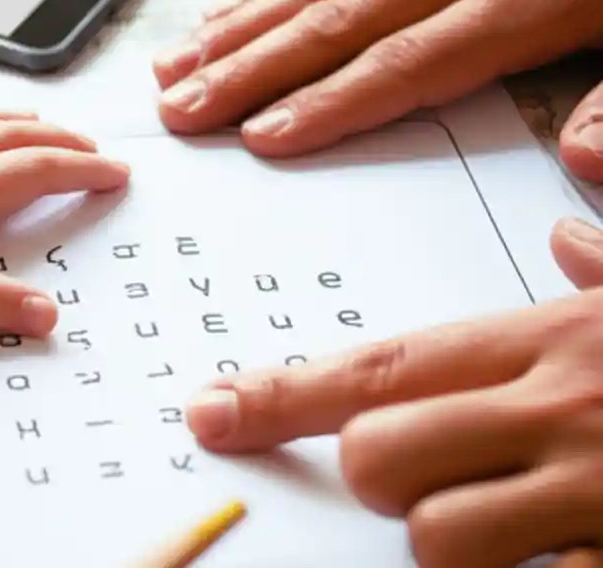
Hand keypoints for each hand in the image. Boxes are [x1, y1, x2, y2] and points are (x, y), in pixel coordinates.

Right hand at [153, 0, 602, 164]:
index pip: (405, 62)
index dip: (329, 103)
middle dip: (249, 71)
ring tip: (177, 64)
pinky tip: (231, 9)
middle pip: (335, 25)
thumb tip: (584, 161)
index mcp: (522, 3)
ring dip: (240, 28)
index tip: (262, 137)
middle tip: (182, 110)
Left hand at [182, 217, 602, 566]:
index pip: (383, 366)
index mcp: (553, 341)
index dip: (284, 395)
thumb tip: (562, 240)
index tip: (213, 412)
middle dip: (378, 478)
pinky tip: (551, 558)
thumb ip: (600, 275)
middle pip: (379, 452)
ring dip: (450, 543)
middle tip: (438, 476)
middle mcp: (563, 409)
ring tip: (511, 527)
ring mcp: (595, 491)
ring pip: (439, 536)